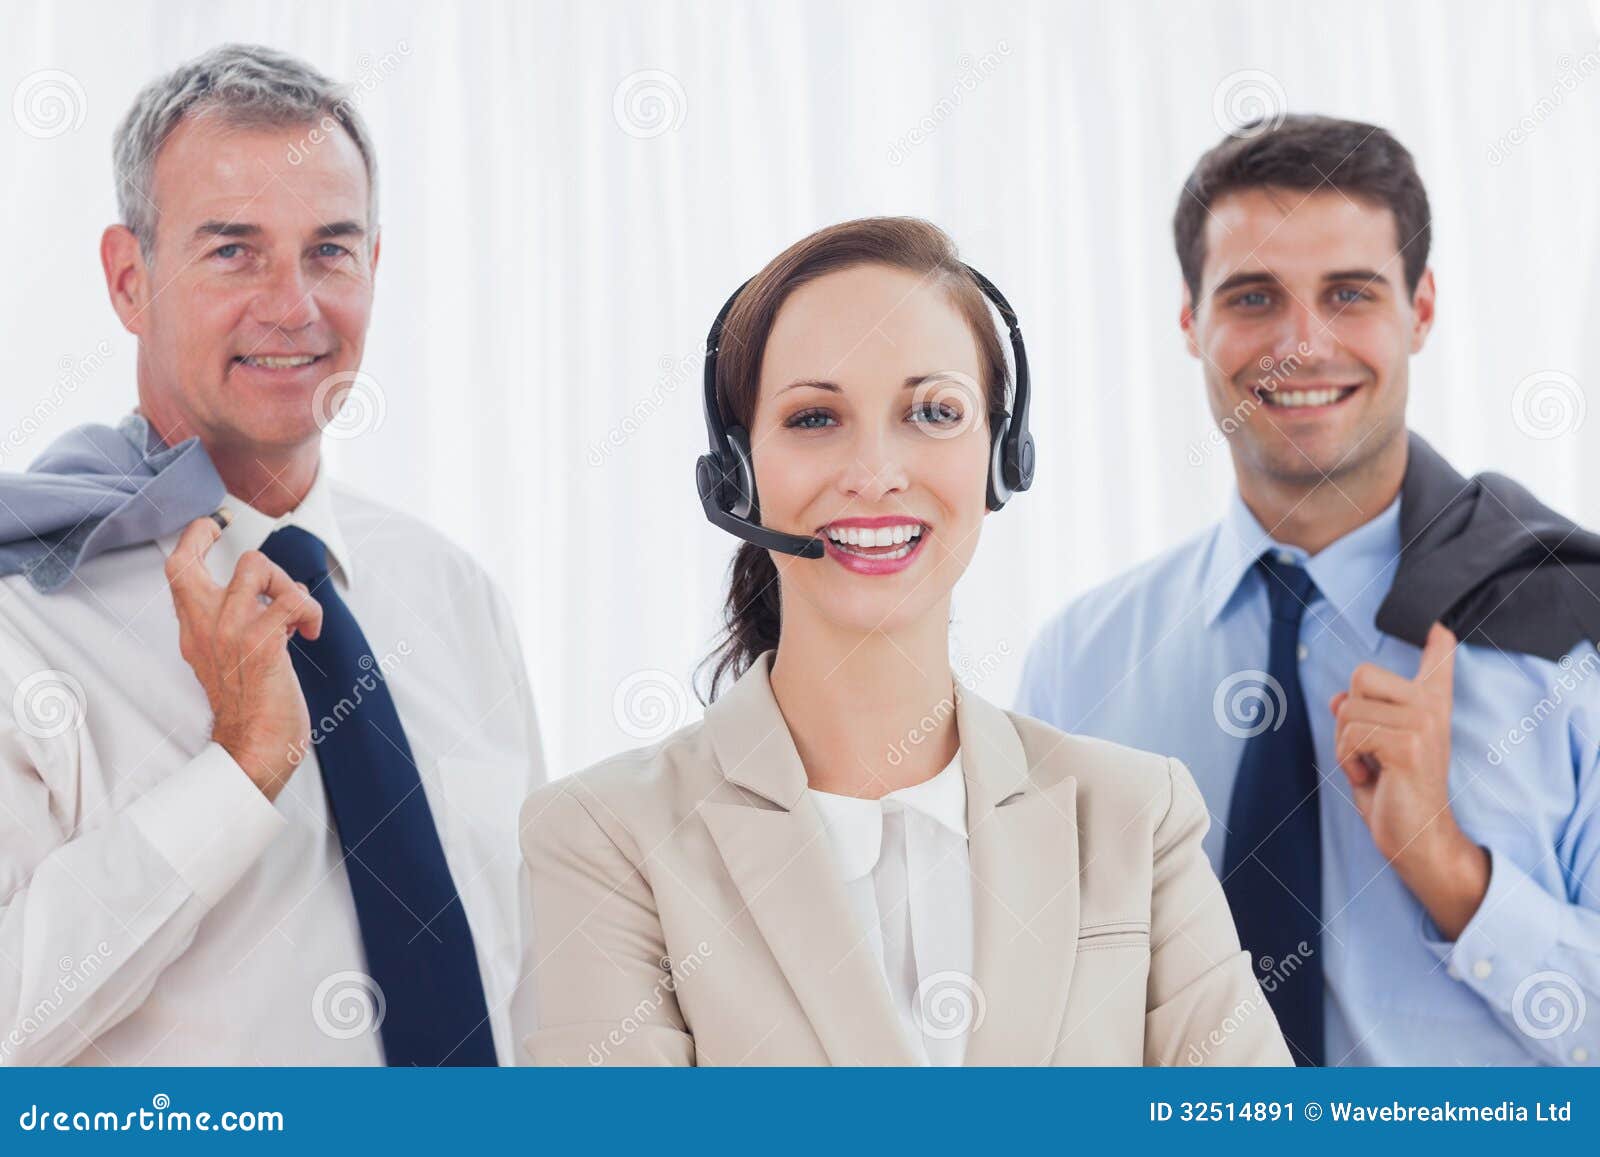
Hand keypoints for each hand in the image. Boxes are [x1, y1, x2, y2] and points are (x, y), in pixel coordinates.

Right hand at [165, 516, 323, 799]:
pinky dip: (310, 609)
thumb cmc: (250, 709)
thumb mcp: (224, 660)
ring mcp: (229, 633)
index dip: (193, 537)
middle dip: (235, 550)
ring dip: (286, 583)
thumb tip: (263, 600)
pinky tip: (310, 633)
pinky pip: (292, 600)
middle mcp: (203, 627)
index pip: (176, 571)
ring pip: (255, 566)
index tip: (214, 525)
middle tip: (268, 576)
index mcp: (194, 630)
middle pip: (190, 560)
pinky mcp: (260, 644)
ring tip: (297, 617)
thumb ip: (229, 628)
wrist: (253, 750)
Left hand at [1330, 622, 1487, 938]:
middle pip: (1361, 676)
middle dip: (1348, 714)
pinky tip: (1372, 777)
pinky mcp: (1408, 744)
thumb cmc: (1394, 796)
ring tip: (1373, 768)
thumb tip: (1336, 697)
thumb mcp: (1371, 751)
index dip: (1437, 645)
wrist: (1417, 840)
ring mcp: (1422, 724)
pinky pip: (1350, 734)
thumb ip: (1359, 720)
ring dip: (1345, 743)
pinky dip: (1347, 759)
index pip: (1438, 665)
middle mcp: (1430, 710)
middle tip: (1370, 751)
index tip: (1439, 626)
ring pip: (1349, 709)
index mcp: (1428, 709)